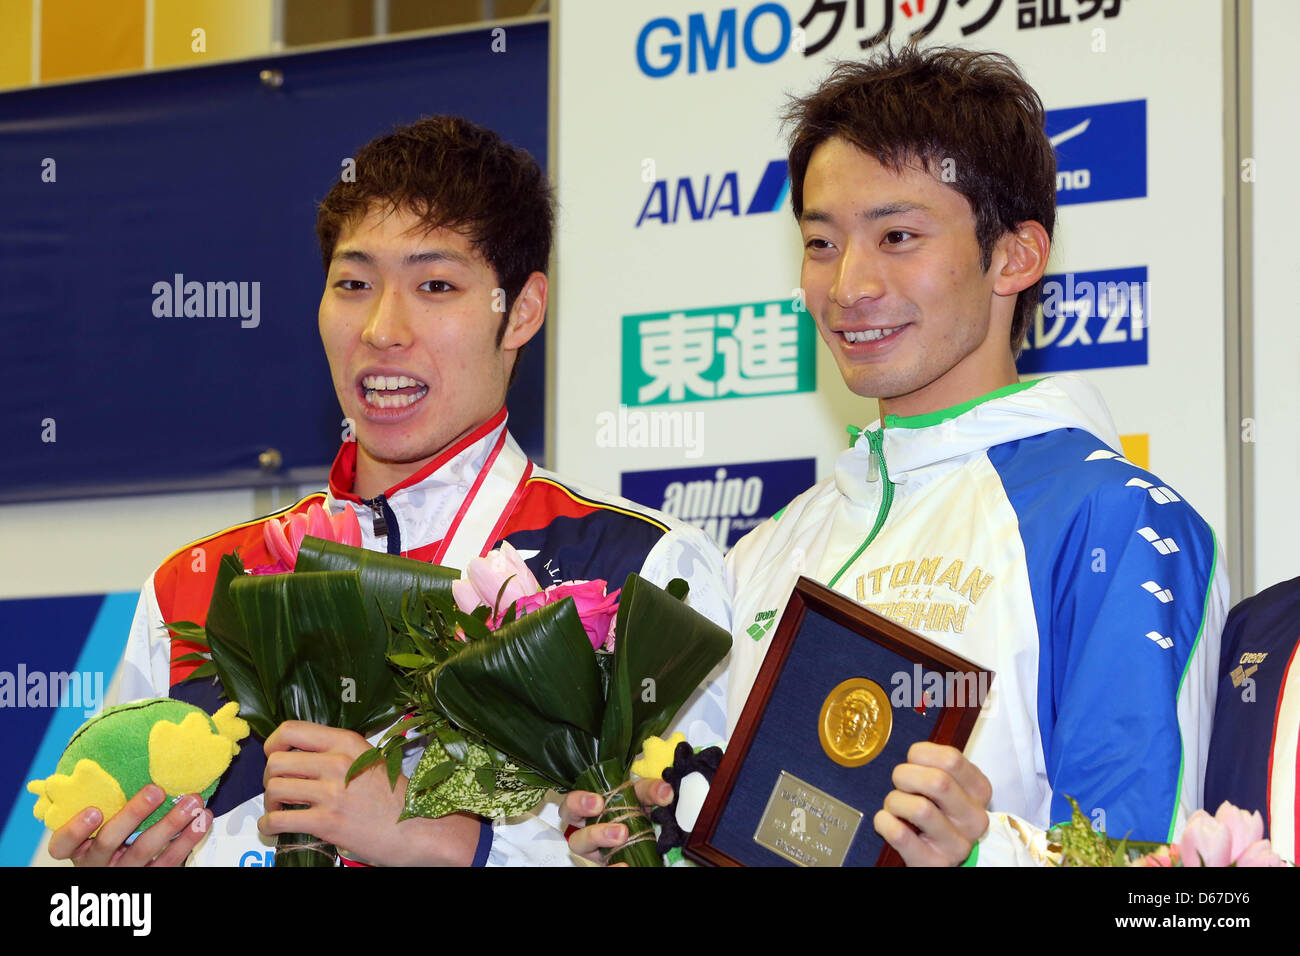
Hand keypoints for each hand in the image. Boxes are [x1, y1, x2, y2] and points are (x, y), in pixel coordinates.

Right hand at [49, 784, 210, 866]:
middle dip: (133, 814)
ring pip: (144, 850)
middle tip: (156, 790)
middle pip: (109, 840)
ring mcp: (124, 873)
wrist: (124, 871)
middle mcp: (97, 863)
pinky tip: (202, 820)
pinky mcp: (149, 878)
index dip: (74, 830)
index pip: (62, 845)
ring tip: (192, 801)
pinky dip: (188, 839)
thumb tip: (119, 753)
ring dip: (171, 823)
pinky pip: (169, 861)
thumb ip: (104, 802)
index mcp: (79, 848)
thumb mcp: (96, 828)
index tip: (93, 811)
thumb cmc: (111, 837)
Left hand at [260, 720, 480, 865]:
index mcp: (347, 742)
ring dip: (269, 802)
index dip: (273, 744)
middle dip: (270, 778)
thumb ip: (339, 754)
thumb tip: (302, 757)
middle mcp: (337, 762)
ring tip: (279, 810)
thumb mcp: (371, 760)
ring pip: (274, 788)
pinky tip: (275, 829)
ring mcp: (331, 792)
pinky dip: (268, 826)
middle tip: (279, 790)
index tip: (274, 756)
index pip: (292, 730)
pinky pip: (278, 820)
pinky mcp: (327, 822)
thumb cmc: (396, 798)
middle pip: (277, 761)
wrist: (418, 828)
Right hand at [560, 778, 672, 864]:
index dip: (579, 800)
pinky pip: (602, 867)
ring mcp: (594, 847)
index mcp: (592, 804)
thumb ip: (652, 791)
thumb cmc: (637, 811)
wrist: (649, 836)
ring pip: (578, 842)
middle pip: (567, 816)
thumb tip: (665, 791)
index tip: (599, 800)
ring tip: (621, 835)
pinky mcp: (605, 862)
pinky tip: (624, 865)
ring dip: (597, 836)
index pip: (575, 799)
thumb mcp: (644, 797)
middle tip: (600, 807)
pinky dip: (612, 867)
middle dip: (579, 810)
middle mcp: (587, 824)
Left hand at [873, 742, 991, 865]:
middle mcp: (973, 819)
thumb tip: (914, 755)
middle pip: (938, 782)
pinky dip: (884, 822)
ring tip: (895, 806)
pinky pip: (900, 834)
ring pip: (919, 808)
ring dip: (894, 801)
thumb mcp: (951, 786)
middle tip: (900, 783)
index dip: (921, 755)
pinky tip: (886, 820)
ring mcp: (956, 845)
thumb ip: (938, 766)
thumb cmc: (940, 813)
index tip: (913, 762)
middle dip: (905, 776)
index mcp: (979, 792)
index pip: (951, 759)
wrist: (941, 856)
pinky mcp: (933, 863)